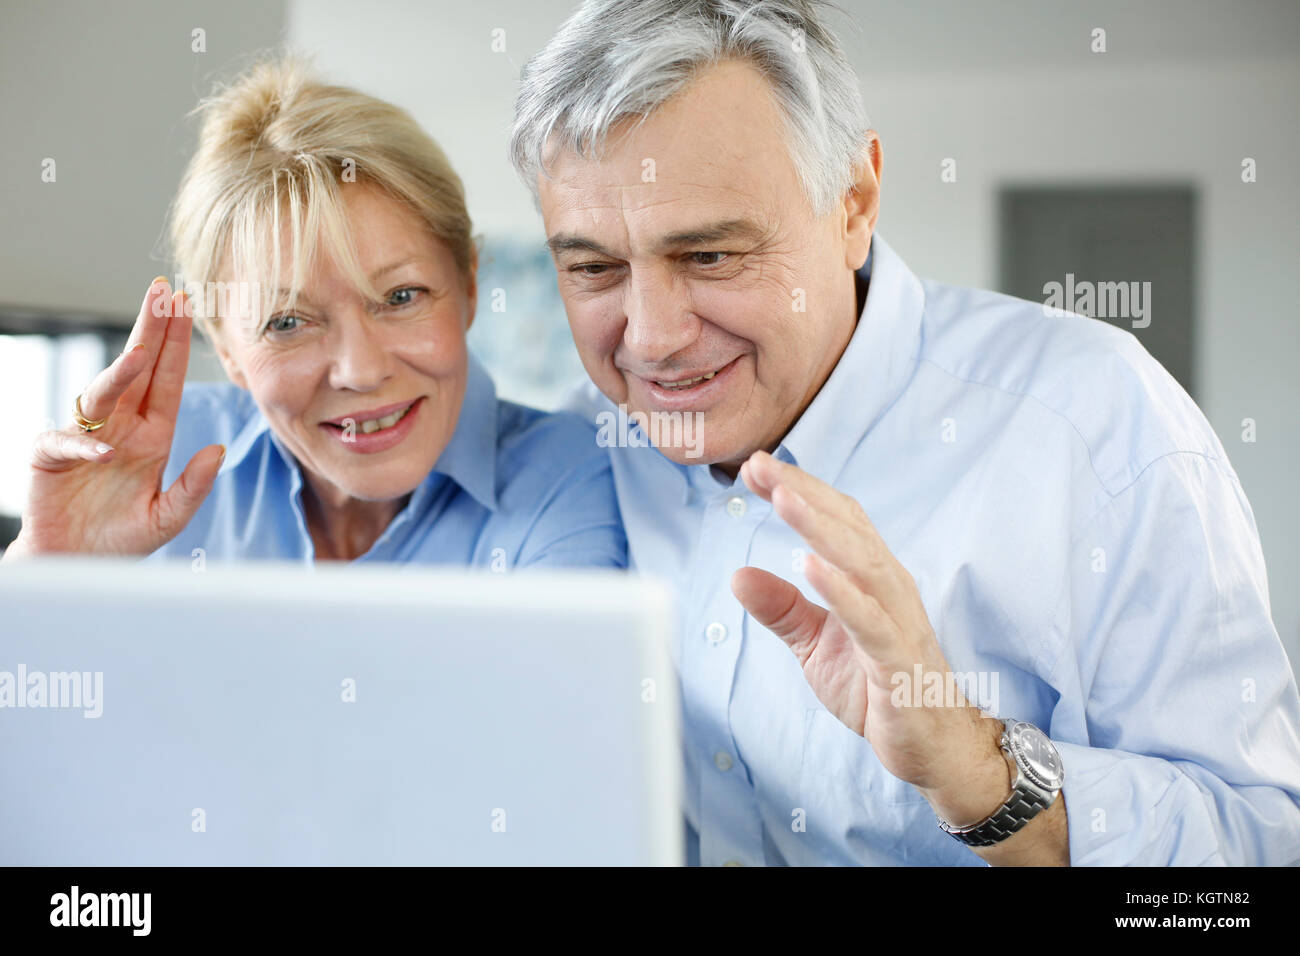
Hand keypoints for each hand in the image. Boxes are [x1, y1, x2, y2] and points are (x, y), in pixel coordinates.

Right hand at [3, 278, 223, 558]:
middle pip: (138, 370)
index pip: (168, 381)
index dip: (176, 344)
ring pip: (102, 394)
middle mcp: (121, 428)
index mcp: (153, 436)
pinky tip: (104, 450)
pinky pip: (67, 442)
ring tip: (139, 352)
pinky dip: (84, 445)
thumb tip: (219, 450)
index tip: (185, 306)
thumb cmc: (122, 540)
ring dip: (120, 373)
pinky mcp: (51, 457)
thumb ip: (193, 487)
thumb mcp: (168, 518)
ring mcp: (86, 438)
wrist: (76, 564)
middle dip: (150, 331)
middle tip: (162, 292)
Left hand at [730, 451, 1003, 803]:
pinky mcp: (898, 661)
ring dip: (820, 528)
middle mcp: (889, 588)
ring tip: (782, 498)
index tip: (756, 467)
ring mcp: (898, 621)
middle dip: (804, 492)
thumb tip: (737, 575)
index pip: (836, 520)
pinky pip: (870, 621)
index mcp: (871, 577)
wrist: (931, 744)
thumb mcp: (815, 644)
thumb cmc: (877, 687)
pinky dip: (841, 591)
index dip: (799, 489)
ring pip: (861, 562)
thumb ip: (782, 608)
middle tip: (761, 465)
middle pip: (847, 527)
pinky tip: (810, 567)